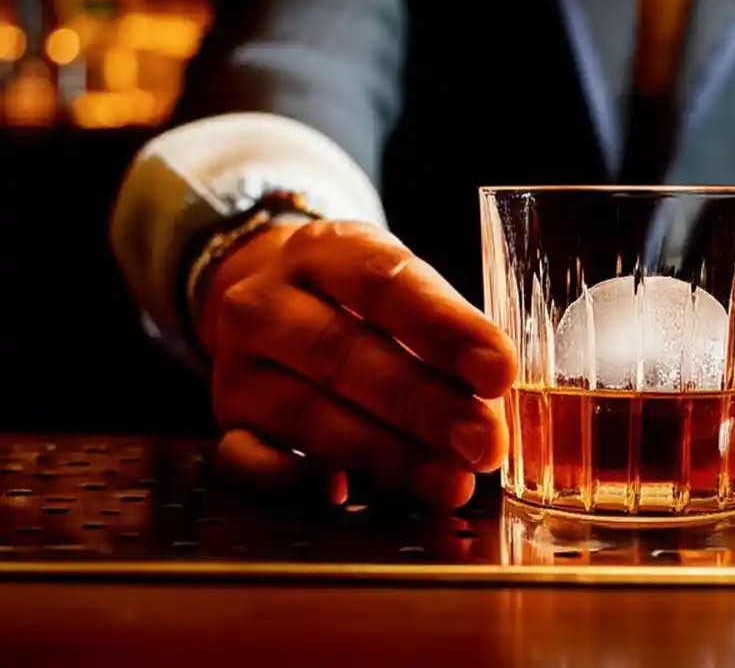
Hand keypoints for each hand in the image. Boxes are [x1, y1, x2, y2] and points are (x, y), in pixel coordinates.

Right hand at [199, 219, 515, 508]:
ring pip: (307, 413)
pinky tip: (341, 494)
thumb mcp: (402, 286)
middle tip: (485, 444)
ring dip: (385, 455)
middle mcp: (267, 301)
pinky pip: (243, 457)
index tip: (500, 372)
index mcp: (326, 250)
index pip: (385, 283)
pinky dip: (289, 479)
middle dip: (423, 406)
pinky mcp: (224, 420)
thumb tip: (499, 408)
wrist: (268, 297)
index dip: (445, 330)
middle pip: (344, 354)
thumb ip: (446, 337)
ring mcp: (237, 363)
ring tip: (451, 483)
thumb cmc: (362, 299)